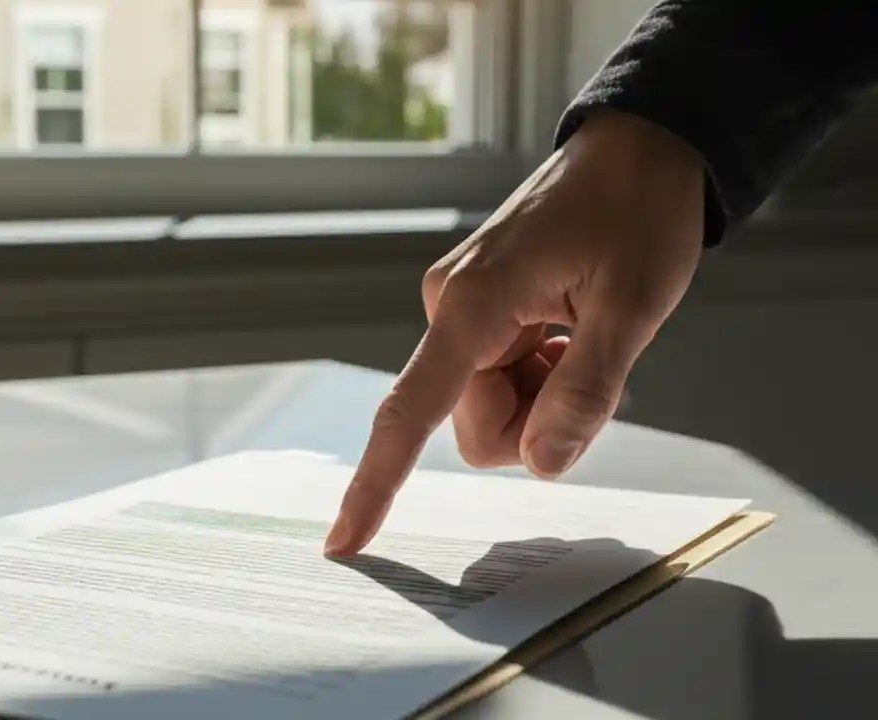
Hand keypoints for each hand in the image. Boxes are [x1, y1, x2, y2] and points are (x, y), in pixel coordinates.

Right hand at [324, 111, 705, 555]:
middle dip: (538, 419)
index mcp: (472, 306)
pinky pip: (501, 382)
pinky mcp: (478, 314)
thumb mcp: (635, 306)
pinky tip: (571, 327)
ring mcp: (462, 312)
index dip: (375, 485)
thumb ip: (586, 392)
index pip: (410, 412)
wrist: (639, 151)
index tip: (344, 543)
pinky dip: (543, 375)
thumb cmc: (636, 212)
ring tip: (583, 333)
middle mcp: (450, 310)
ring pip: (492, 411)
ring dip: (545, 395)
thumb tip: (541, 463)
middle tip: (591, 356)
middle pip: (476, 427)